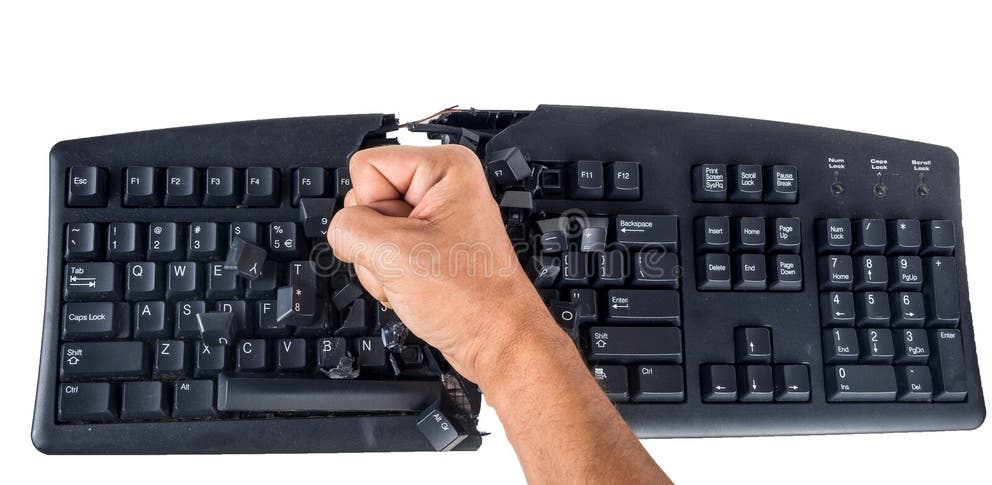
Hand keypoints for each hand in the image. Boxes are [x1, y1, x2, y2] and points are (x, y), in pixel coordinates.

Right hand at [327, 144, 555, 383]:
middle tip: (410, 263)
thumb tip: (340, 230)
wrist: (495, 341)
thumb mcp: (393, 254)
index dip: (371, 208)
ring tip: (415, 278)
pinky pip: (382, 253)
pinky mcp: (427, 246)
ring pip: (369, 231)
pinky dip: (388, 276)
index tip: (402, 236)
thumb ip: (349, 229)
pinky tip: (414, 287)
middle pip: (365, 200)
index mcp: (445, 168)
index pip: (365, 167)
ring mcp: (433, 219)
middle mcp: (441, 187)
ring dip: (380, 264)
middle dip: (375, 241)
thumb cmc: (472, 300)